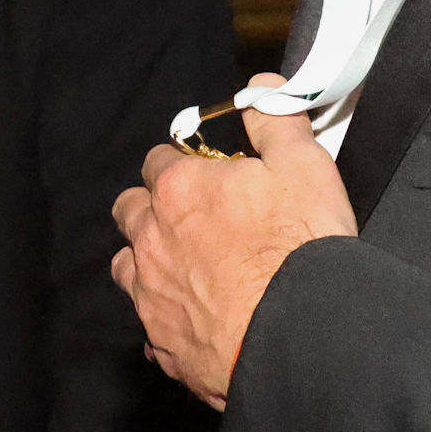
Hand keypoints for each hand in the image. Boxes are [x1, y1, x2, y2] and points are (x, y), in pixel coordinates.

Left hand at [110, 115, 353, 408]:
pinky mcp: (165, 345)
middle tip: (194, 216)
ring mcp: (152, 297)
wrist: (303, 335)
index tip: (210, 174)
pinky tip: (196, 320)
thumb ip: (275, 118)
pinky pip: (149, 327)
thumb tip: (261, 86)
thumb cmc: (300, 246)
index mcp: (178, 190)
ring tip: (187, 268)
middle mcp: (152, 241)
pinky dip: (166, 319)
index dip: (184, 163)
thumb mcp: (303, 164)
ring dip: (148, 261)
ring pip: (127, 268)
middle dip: (151, 207)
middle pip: (129, 210)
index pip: (158, 160)